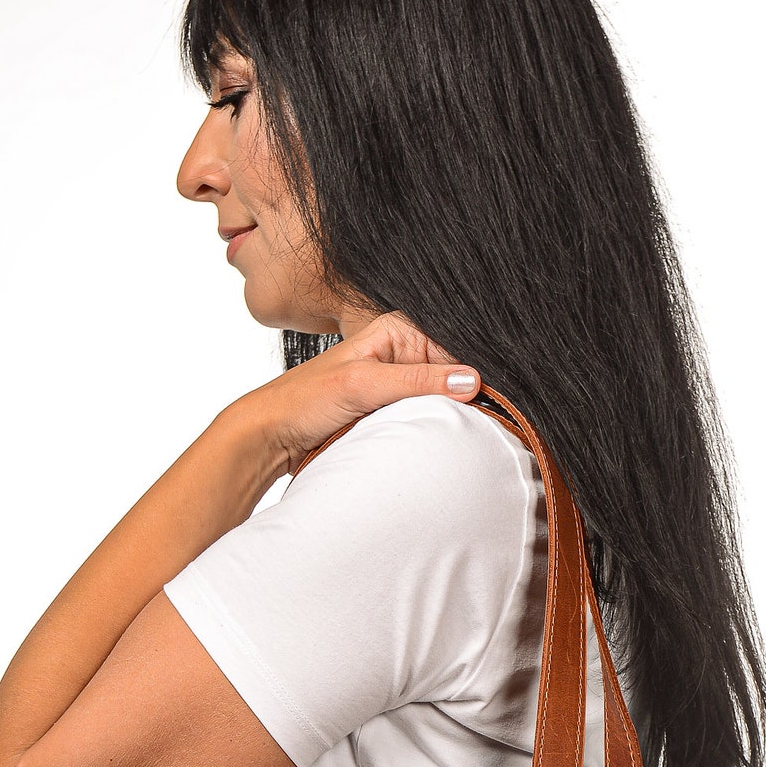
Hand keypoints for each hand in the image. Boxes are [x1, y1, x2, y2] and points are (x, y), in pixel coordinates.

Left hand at [224, 312, 480, 481]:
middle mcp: (402, 352)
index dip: (476, 375)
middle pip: (453, 374)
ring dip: (452, 415)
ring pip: (443, 397)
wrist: (273, 433)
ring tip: (471, 429)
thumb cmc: (305, 400)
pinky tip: (445, 436)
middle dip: (466, 397)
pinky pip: (426, 415)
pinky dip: (435, 426)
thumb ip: (417, 381)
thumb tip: (471, 380)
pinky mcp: (392, 407)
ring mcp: (398, 381)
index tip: (493, 403)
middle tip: (487, 422)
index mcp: (398, 330)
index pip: (455, 349)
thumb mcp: (363, 385)